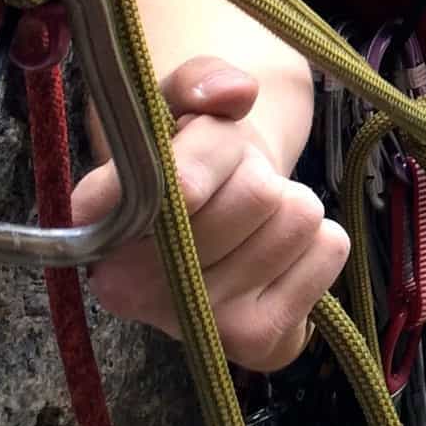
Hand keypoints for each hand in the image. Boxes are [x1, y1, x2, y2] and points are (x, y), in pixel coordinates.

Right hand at [74, 59, 346, 373]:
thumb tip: (232, 92)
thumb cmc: (195, 154)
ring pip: (297, 220)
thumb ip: (200, 79)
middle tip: (236, 184)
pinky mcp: (257, 346)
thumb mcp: (185, 99)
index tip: (204, 147)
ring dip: (288, 204)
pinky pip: (329, 253)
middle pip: (254, 196)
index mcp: (96, 221)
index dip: (207, 158)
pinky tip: (279, 251)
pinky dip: (320, 240)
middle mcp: (129, 288)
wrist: (221, 218)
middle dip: (256, 173)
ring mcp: (193, 327)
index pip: (177, 183)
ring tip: (256, 218)